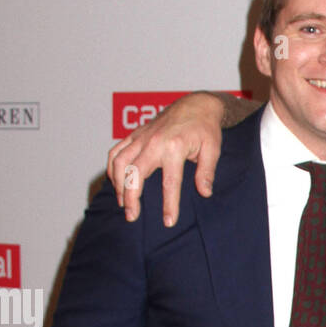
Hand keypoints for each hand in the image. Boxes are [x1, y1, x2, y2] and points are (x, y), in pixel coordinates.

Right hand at [107, 92, 225, 225]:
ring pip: (120, 162)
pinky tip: (117, 182)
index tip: (168, 222)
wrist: (195, 104)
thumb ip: (207, 172)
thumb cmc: (205, 128)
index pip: (170, 182)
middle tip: (131, 216)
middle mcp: (154, 142)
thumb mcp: (212, 149)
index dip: (169, 204)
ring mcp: (141, 137)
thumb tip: (205, 192)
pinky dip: (112, 167)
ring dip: (118, 184)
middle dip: (131, 197)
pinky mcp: (135, 135)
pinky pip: (116, 151)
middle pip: (135, 173)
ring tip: (123, 203)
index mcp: (175, 147)